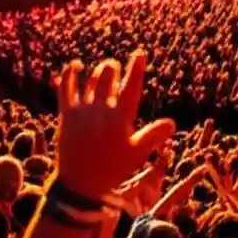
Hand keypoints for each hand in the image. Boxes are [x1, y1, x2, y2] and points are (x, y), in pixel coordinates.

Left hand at [56, 53, 175, 199]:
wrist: (80, 183)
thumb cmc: (112, 169)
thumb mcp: (137, 154)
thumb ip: (154, 135)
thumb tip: (172, 123)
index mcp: (121, 117)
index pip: (132, 85)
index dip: (136, 67)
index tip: (139, 54)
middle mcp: (101, 109)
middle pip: (108, 76)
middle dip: (113, 68)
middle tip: (115, 66)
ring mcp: (82, 110)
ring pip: (90, 80)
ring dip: (97, 71)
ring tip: (103, 69)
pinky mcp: (67, 114)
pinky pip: (66, 88)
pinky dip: (69, 75)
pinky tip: (73, 67)